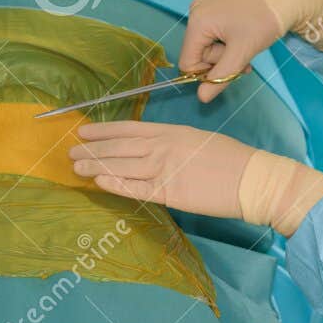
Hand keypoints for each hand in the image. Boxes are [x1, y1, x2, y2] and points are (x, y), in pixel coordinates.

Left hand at [70, 121, 255, 217]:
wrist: (251, 178)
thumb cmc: (229, 158)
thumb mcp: (197, 139)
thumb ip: (171, 142)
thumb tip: (150, 148)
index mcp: (171, 131)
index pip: (128, 128)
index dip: (103, 130)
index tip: (83, 131)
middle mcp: (163, 147)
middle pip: (119, 147)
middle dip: (93, 149)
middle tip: (71, 152)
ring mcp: (164, 169)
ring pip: (122, 166)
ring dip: (96, 166)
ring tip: (76, 167)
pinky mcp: (169, 193)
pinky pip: (136, 189)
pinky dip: (115, 185)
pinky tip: (99, 183)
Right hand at [179, 0, 284, 102]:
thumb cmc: (264, 22)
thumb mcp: (242, 53)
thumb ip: (220, 77)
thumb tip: (201, 98)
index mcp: (198, 21)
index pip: (188, 62)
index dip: (207, 73)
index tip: (231, 69)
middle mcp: (195, 10)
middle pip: (197, 53)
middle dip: (220, 61)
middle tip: (243, 61)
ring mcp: (204, 6)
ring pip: (205, 45)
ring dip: (225, 54)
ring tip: (246, 49)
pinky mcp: (213, 5)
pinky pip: (211, 33)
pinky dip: (225, 42)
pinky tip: (241, 39)